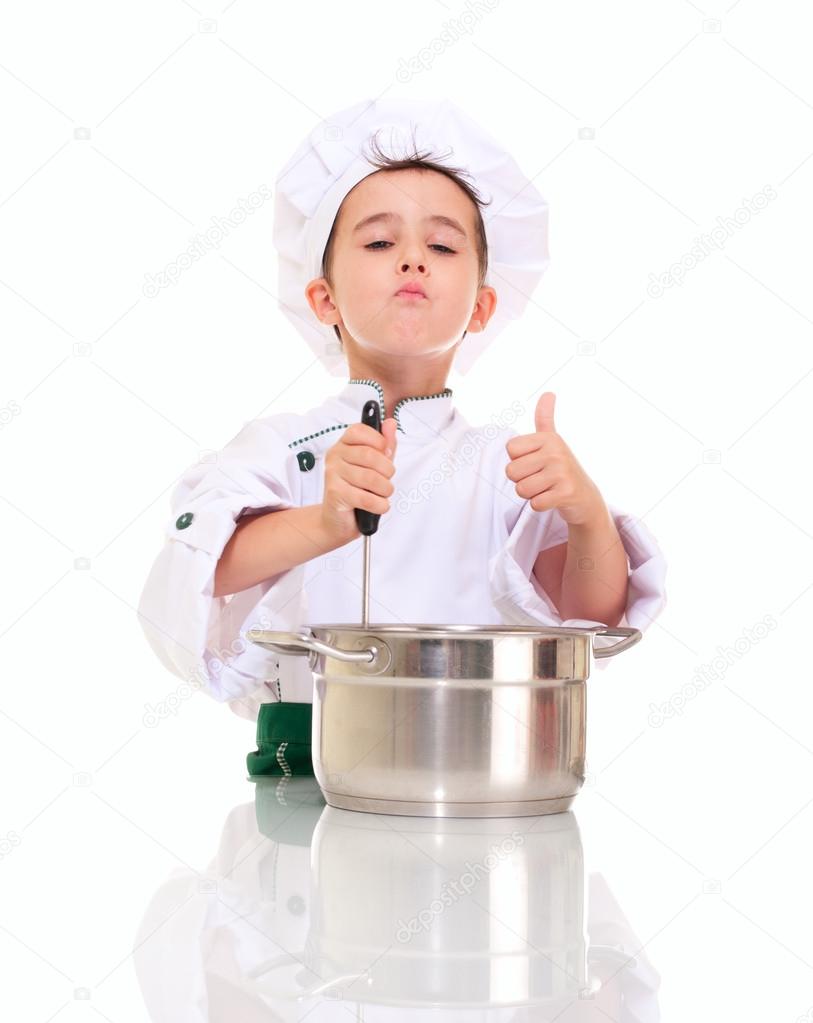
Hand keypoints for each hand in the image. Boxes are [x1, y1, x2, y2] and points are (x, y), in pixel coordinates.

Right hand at [320, 416, 397, 543]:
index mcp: (343, 444)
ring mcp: (333, 474)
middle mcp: (335, 456)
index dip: (379, 442)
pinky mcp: (335, 493)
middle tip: (387, 480)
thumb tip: (391, 423)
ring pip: (370, 478)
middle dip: (387, 471)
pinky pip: (366, 498)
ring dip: (385, 490)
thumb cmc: (357, 490)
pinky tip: (379, 506)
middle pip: (370, 455)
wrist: (338, 519)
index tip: (386, 453)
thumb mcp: (375, 465)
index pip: (360, 431)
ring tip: (383, 494)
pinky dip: (379, 505)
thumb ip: (385, 444)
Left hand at [505, 392, 604, 526]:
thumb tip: (549, 392)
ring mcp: (562, 471)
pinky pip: (535, 503)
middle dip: (522, 480)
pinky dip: (541, 505)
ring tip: (547, 488)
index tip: (535, 462)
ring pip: (521, 489)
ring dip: (531, 494)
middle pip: (511, 471)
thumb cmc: (561, 468)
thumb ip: (545, 418)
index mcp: (548, 438)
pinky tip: (553, 499)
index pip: (510, 449)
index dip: (518, 460)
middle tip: (541, 479)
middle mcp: (556, 451)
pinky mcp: (566, 492)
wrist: (585, 497)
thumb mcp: (552, 441)